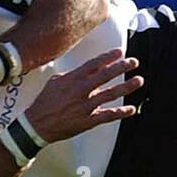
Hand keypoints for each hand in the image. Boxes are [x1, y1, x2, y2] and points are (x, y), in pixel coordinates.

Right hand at [25, 49, 143, 143]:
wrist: (37, 124)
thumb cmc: (45, 102)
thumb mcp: (56, 81)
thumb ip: (73, 74)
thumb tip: (87, 68)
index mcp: (72, 79)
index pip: (94, 64)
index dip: (108, 57)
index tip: (120, 52)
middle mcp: (81, 90)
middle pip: (105, 75)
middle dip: (121, 67)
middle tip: (134, 62)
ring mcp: (85, 106)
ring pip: (110, 94)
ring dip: (126, 86)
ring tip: (139, 80)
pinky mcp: (88, 121)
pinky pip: (108, 115)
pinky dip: (121, 112)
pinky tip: (131, 109)